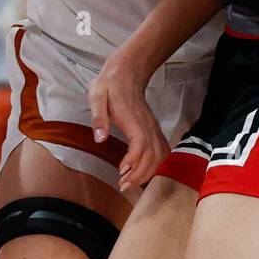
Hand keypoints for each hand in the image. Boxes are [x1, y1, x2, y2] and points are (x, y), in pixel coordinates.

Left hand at [88, 50, 167, 193]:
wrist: (127, 73)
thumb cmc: (109, 85)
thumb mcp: (96, 96)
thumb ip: (98, 118)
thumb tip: (100, 139)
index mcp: (133, 119)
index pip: (141, 145)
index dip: (134, 162)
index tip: (121, 172)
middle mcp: (148, 126)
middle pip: (153, 156)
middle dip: (140, 175)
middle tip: (123, 185)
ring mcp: (153, 128)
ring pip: (160, 155)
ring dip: (148, 172)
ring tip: (131, 181)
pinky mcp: (154, 130)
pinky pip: (161, 151)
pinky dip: (155, 165)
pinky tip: (142, 171)